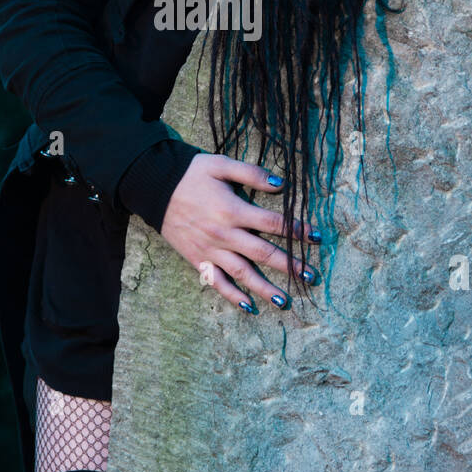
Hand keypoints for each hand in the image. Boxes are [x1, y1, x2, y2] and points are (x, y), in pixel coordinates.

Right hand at [159, 153, 319, 313]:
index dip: (297, 230)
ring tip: (285, 301)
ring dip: (265, 289)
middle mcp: (224, 234)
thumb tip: (281, 183)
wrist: (154, 187)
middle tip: (311, 276)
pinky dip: (233, 296)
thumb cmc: (190, 173)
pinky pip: (218, 282)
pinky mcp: (198, 259)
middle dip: (289, 265)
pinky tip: (249, 307)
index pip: (274, 223)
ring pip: (243, 273)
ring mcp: (211, 250)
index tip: (317, 237)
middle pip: (263, 253)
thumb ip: (251, 173)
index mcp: (233, 210)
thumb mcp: (220, 164)